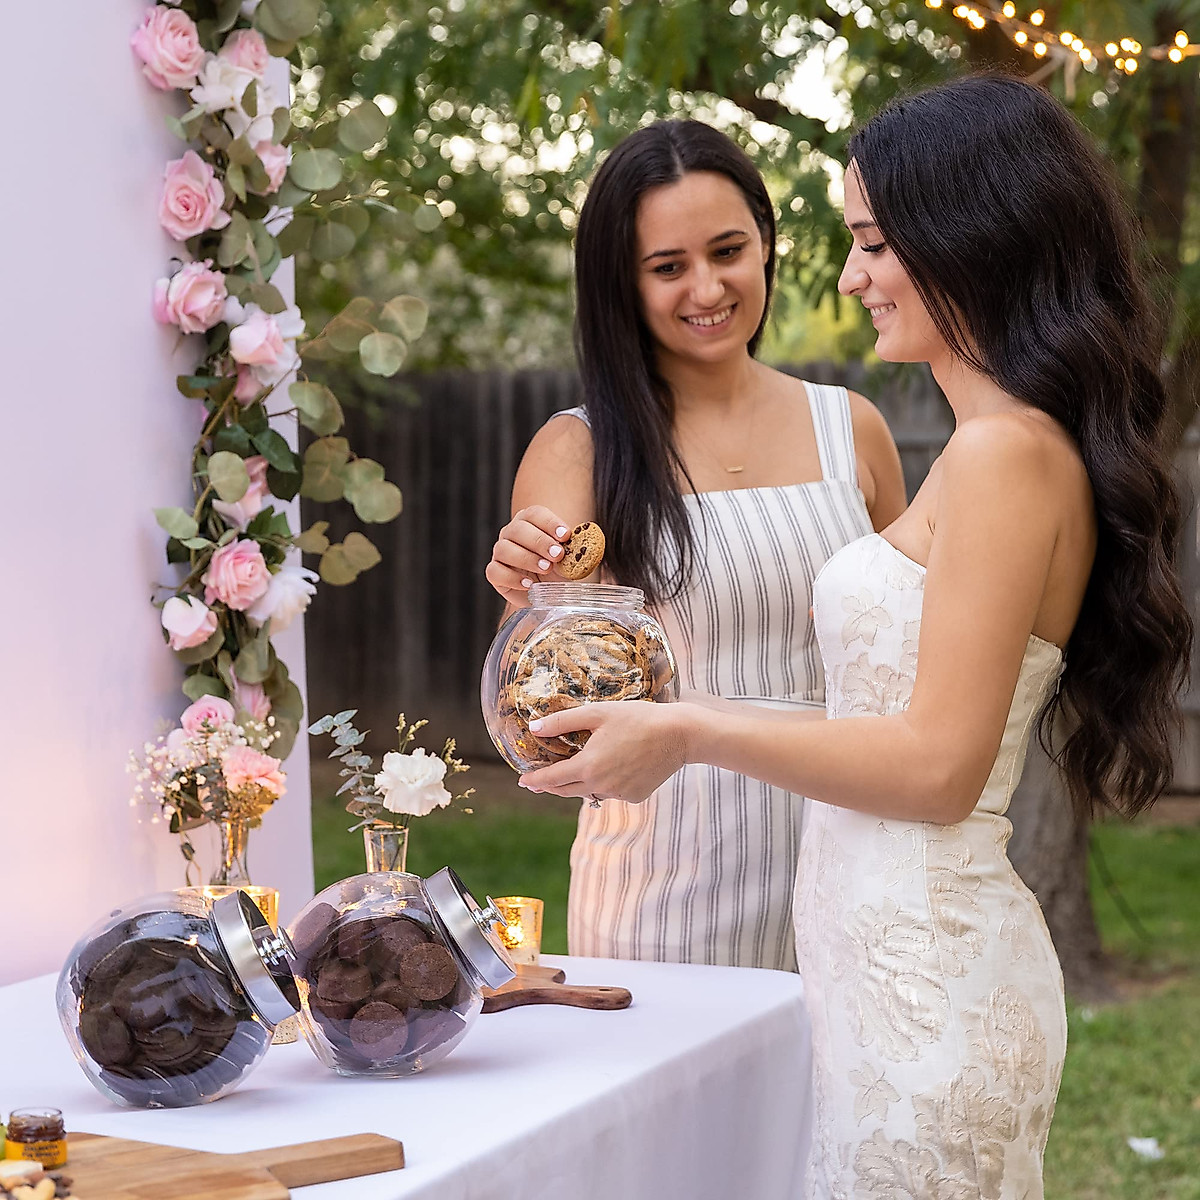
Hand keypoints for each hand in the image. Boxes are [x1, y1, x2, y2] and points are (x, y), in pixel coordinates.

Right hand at [485, 506, 570, 607]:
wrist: (551, 594)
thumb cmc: (559, 570)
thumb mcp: (572, 558)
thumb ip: (577, 549)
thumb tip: (586, 542)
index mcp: (530, 522)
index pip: (535, 514)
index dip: (550, 523)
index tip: (565, 535)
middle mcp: (512, 534)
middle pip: (518, 529)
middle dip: (540, 541)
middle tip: (557, 555)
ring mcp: (500, 553)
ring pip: (504, 549)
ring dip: (526, 558)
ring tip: (546, 568)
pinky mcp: (495, 573)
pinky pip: (495, 571)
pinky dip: (512, 578)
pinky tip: (529, 584)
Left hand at [518, 700, 692, 802]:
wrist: (679, 734)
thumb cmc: (638, 718)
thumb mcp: (597, 713)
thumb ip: (563, 721)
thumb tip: (534, 729)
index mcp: (588, 766)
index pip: (552, 779)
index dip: (534, 780)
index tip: (523, 782)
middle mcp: (601, 785)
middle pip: (567, 791)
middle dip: (551, 786)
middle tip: (539, 782)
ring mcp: (620, 794)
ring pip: (591, 791)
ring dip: (581, 782)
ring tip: (579, 768)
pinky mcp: (636, 797)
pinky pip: (613, 792)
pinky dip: (608, 782)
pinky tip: (616, 765)